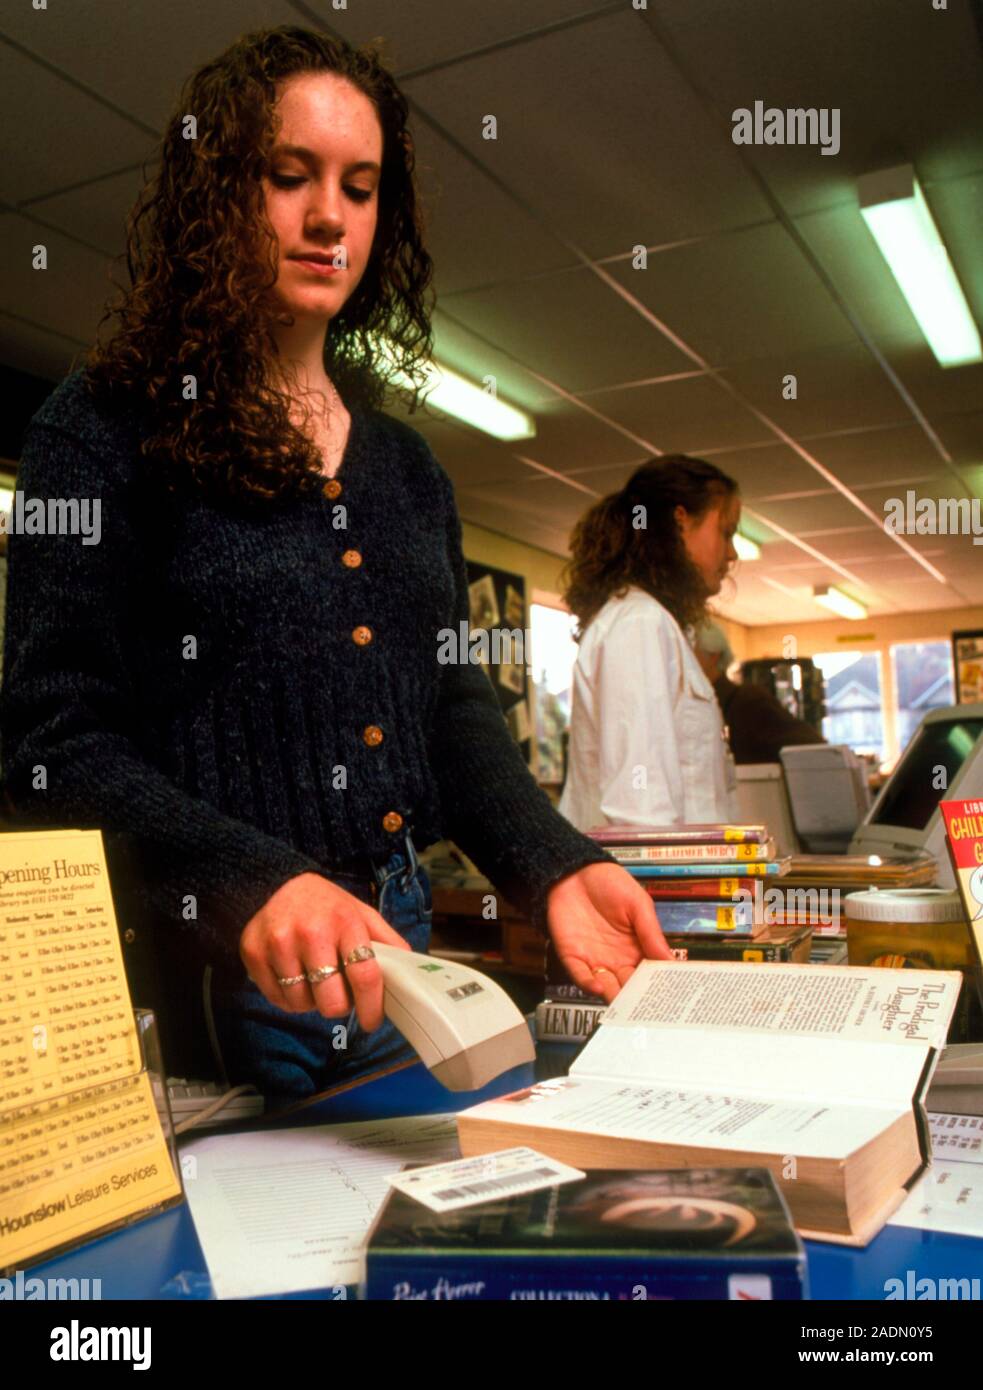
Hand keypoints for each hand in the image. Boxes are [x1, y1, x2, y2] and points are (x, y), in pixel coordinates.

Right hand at [239, 873, 410, 1030]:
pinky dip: (288, 998)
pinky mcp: (253, 952)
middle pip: (331, 1001)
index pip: (364, 977)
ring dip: (312, 1001)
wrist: (280, 883)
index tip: (373, 1022)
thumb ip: (387, 942)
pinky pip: (277, 999)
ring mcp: (278, 943)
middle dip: (339, 1005)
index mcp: (345, 922)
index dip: (372, 1007)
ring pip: (302, 1004)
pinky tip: (294, 977)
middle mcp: (311, 932)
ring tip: (313, 979)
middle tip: (338, 993)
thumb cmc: (327, 906)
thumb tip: (408, 973)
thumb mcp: (362, 914)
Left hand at [544, 862, 672, 1003]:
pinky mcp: (573, 957)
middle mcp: (617, 958)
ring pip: (607, 988)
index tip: (669, 998)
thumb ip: (651, 932)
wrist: (574, 871)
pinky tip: (600, 987)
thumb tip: (669, 960)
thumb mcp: (638, 904)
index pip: (650, 975)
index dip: (658, 987)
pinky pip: (581, 977)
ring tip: (626, 1006)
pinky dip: (590, 985)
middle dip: (638, 1001)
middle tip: (649, 1012)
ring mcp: (595, 960)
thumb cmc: (609, 883)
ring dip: (615, 998)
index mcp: (637, 948)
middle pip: (629, 987)